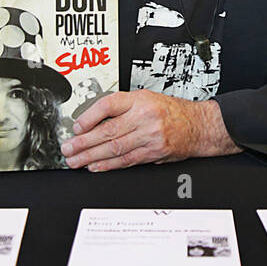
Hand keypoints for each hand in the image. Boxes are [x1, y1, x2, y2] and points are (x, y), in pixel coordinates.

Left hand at [61, 90, 239, 170]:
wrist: (198, 125)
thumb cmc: (171, 111)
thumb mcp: (146, 98)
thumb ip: (122, 108)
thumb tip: (93, 122)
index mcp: (140, 99)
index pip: (109, 105)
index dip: (89, 117)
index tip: (76, 126)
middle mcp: (144, 116)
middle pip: (108, 130)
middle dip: (84, 142)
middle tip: (68, 149)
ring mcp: (150, 136)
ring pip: (115, 148)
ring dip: (91, 156)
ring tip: (75, 160)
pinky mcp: (154, 152)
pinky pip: (127, 160)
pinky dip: (109, 165)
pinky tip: (95, 166)